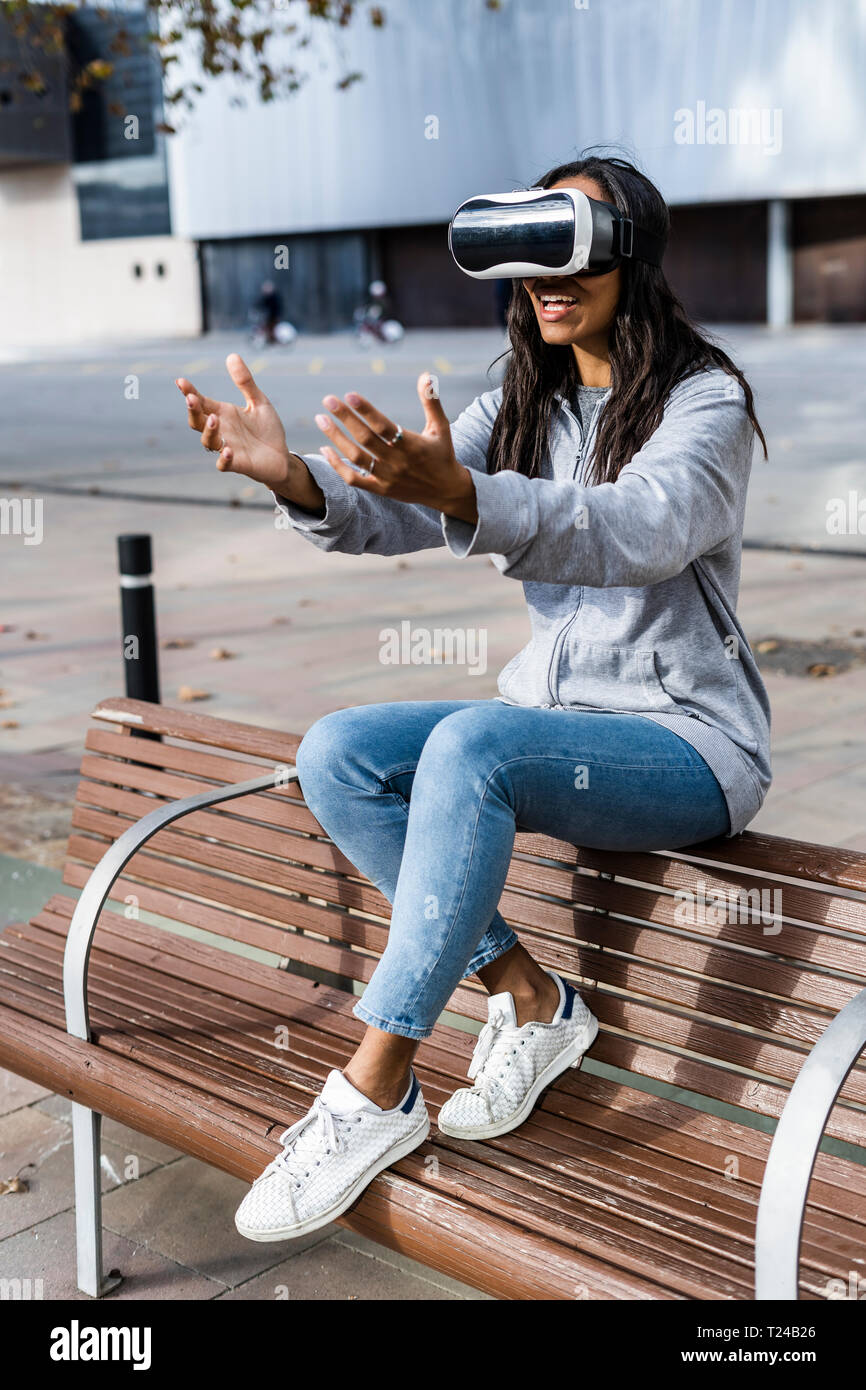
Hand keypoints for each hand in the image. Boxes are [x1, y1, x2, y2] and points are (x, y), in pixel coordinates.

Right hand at [177, 353, 292, 491]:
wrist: (282, 456)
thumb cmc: (267, 429)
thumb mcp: (259, 402)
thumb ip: (245, 382)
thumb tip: (232, 355)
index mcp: (223, 414)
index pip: (201, 402)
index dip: (189, 392)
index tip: (180, 381)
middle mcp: (221, 430)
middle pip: (197, 421)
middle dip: (192, 411)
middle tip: (192, 399)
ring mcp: (227, 448)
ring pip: (207, 441)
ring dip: (208, 431)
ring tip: (214, 419)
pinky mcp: (237, 464)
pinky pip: (223, 464)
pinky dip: (223, 459)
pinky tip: (228, 450)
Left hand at [314, 373, 477, 522]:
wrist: (446, 491)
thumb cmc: (442, 453)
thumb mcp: (441, 427)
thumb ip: (431, 401)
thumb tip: (426, 375)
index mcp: (412, 445)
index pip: (384, 426)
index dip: (366, 411)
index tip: (349, 395)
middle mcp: (398, 462)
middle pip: (366, 439)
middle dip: (345, 418)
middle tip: (328, 400)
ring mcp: (387, 478)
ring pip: (356, 458)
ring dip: (336, 438)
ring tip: (321, 419)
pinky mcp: (381, 490)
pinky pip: (354, 479)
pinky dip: (337, 466)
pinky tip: (324, 449)